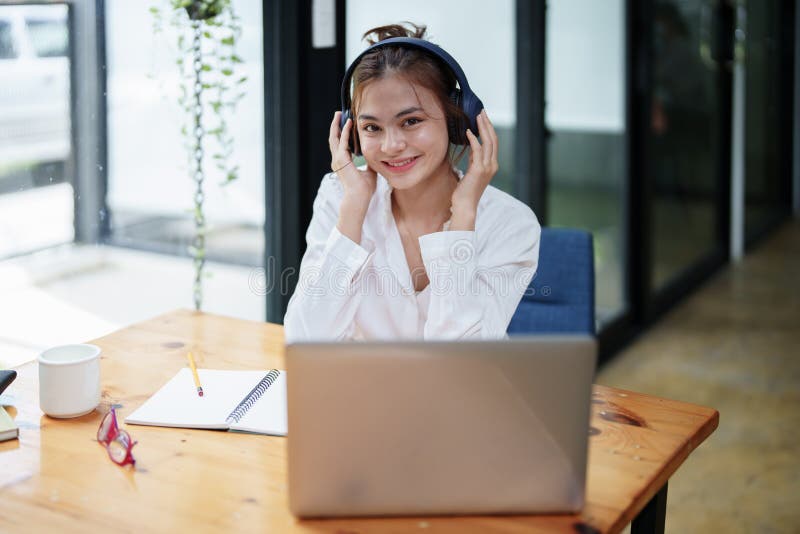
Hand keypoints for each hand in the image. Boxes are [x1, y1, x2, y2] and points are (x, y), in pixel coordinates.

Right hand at [329, 111, 376, 205]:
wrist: (359, 198)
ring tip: (340, 114)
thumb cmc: (363, 189)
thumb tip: (377, 157)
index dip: (341, 133)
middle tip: (339, 114)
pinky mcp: (341, 160)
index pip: (340, 144)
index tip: (345, 123)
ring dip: (337, 125)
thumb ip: (370, 163)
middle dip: (336, 125)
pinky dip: (344, 131)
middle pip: (334, 138)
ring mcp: (338, 160)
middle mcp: (337, 160)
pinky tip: (348, 123)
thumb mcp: (369, 172)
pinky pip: (342, 142)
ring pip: (334, 138)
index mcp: (343, 163)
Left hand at [450, 110, 497, 228]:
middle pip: (493, 139)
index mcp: (492, 165)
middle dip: (487, 124)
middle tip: (482, 111)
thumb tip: (473, 146)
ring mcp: (487, 168)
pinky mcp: (479, 170)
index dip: (489, 129)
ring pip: (488, 142)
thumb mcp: (472, 171)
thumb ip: (474, 159)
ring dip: (482, 128)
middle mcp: (493, 165)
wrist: (464, 205)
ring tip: (477, 117)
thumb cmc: (465, 191)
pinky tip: (468, 132)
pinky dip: (474, 140)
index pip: (493, 143)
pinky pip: (478, 150)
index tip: (483, 117)